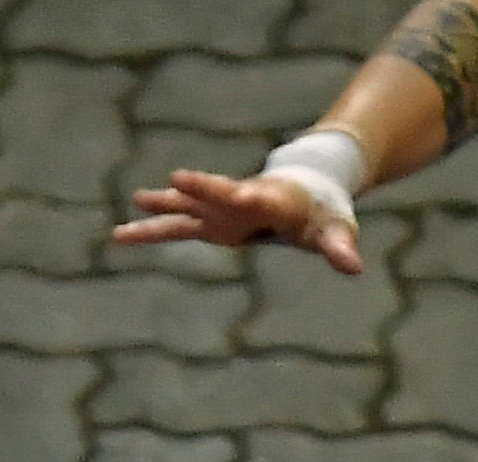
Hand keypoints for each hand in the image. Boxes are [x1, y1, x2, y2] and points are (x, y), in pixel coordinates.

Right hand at [112, 165, 363, 274]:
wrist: (306, 188)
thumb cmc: (323, 211)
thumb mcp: (335, 228)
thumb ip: (340, 245)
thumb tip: (353, 266)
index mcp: (272, 198)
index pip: (258, 197)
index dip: (247, 196)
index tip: (239, 195)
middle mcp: (241, 199)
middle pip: (217, 193)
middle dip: (200, 189)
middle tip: (177, 180)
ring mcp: (223, 209)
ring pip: (188, 209)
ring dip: (163, 209)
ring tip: (132, 206)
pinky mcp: (212, 221)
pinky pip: (178, 225)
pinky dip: (153, 228)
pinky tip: (124, 232)